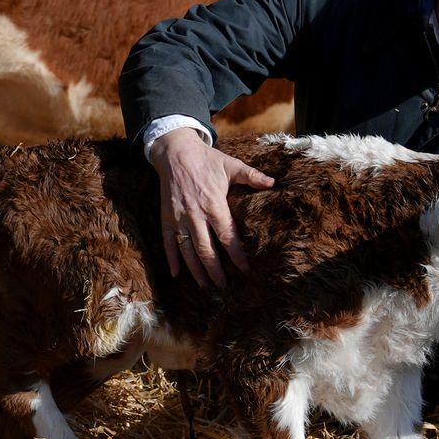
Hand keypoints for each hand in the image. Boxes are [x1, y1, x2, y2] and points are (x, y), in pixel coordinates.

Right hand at [148, 128, 274, 286]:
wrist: (175, 152)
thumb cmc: (207, 159)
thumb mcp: (231, 165)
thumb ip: (252, 176)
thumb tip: (273, 182)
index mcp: (214, 204)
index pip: (227, 236)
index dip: (236, 254)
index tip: (244, 269)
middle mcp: (195, 215)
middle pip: (206, 250)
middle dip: (215, 270)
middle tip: (224, 285)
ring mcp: (179, 218)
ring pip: (187, 250)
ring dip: (196, 270)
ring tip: (205, 286)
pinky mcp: (166, 218)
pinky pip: (168, 243)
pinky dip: (172, 259)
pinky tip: (177, 274)